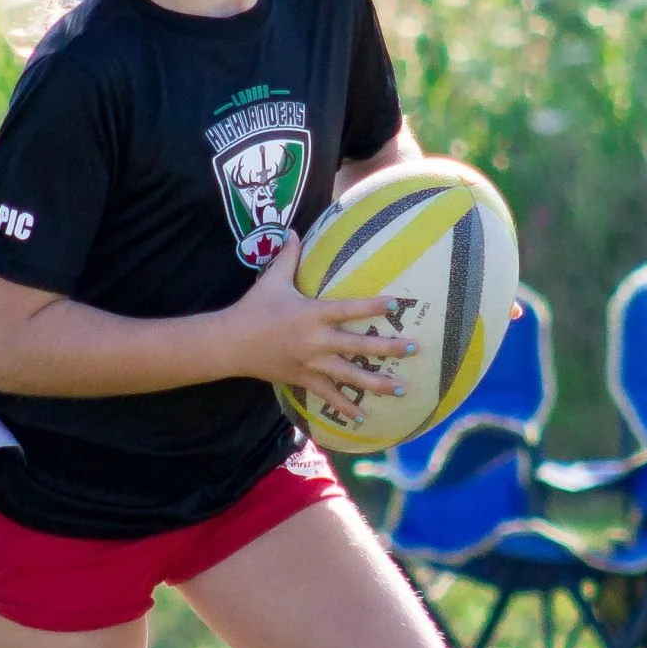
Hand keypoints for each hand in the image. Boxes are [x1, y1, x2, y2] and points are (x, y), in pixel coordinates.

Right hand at [221, 231, 417, 423]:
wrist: (231, 343)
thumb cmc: (254, 308)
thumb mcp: (272, 280)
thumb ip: (288, 256)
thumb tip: (294, 230)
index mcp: (313, 314)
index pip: (349, 309)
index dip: (373, 307)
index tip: (397, 305)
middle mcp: (316, 341)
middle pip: (358, 346)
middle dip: (388, 348)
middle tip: (415, 348)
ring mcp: (311, 363)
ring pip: (350, 376)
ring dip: (377, 384)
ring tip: (402, 389)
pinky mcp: (303, 380)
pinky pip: (328, 395)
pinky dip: (345, 407)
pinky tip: (363, 417)